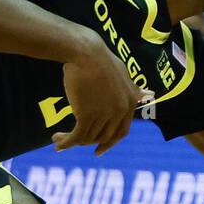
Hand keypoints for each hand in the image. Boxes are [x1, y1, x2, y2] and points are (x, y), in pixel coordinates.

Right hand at [53, 34, 148, 155]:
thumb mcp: (122, 72)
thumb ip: (132, 88)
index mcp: (129, 102)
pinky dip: (66, 142)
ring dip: (72, 141)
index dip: (109, 142)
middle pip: (103, 137)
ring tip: (58, 139)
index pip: (121, 132)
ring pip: (88, 137)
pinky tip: (57, 142)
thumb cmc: (100, 58)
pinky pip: (77, 136)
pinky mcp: (87, 115)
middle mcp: (120, 111)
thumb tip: (147, 94)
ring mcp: (105, 114)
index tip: (98, 151)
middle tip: (74, 142)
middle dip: (88, 142)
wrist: (85, 52)